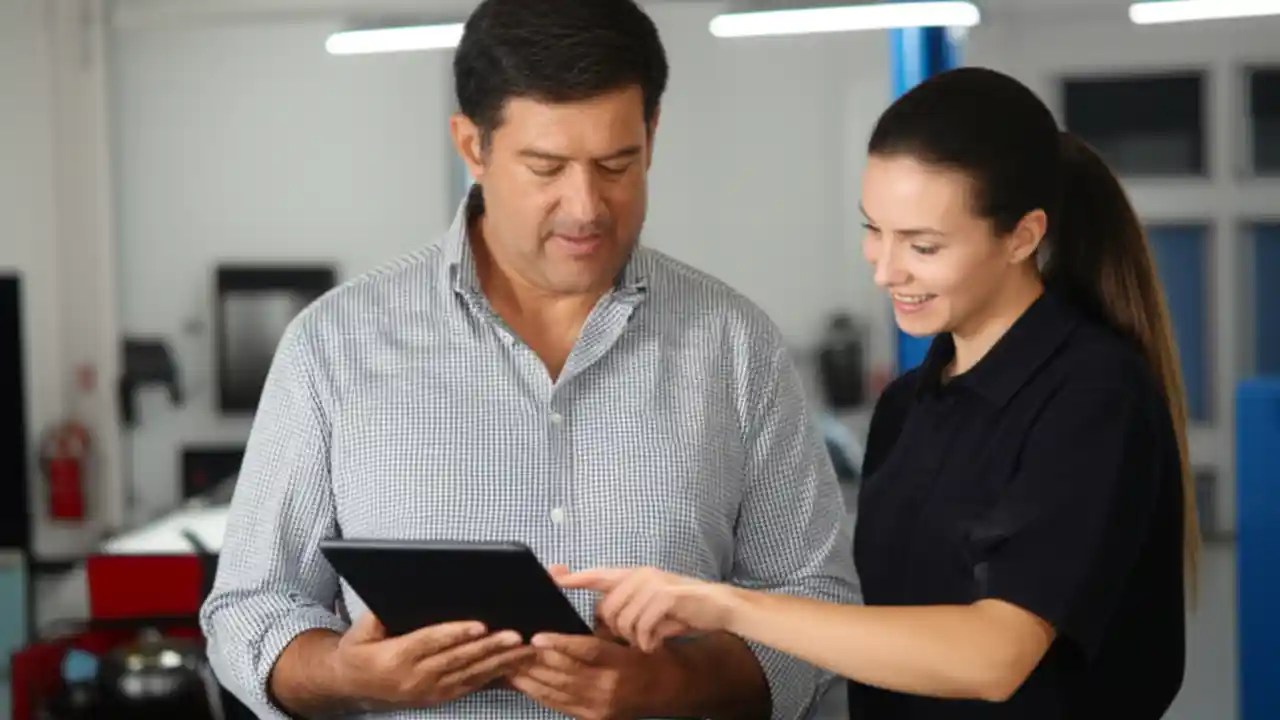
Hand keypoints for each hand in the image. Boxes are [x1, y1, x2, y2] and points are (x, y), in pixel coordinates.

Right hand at [330, 611, 534, 709]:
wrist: (351, 686)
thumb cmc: (359, 651)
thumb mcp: (360, 630)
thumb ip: (378, 614)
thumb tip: (399, 591)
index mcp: (395, 658)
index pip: (431, 642)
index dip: (457, 633)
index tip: (481, 624)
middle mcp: (415, 678)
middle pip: (458, 659)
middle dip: (490, 647)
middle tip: (517, 635)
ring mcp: (429, 691)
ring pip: (471, 675)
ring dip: (500, 663)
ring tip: (525, 649)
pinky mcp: (439, 697)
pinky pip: (471, 686)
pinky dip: (495, 675)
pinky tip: (515, 664)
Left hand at [508, 630, 674, 719]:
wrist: (672, 688)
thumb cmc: (647, 652)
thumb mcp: (629, 633)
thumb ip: (598, 623)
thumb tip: (563, 601)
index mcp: (622, 661)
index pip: (588, 651)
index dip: (561, 644)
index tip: (537, 636)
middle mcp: (610, 687)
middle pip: (565, 673)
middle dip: (534, 661)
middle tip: (510, 646)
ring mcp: (601, 707)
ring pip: (558, 691)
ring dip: (530, 678)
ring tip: (507, 664)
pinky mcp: (594, 719)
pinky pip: (560, 705)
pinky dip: (539, 693)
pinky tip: (522, 683)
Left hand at [556, 567, 740, 651]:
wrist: (720, 604)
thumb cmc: (684, 609)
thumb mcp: (652, 605)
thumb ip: (628, 608)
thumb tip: (603, 622)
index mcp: (634, 575)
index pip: (597, 575)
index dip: (574, 578)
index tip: (553, 576)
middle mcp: (640, 575)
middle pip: (606, 610)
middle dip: (617, 632)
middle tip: (637, 640)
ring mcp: (653, 584)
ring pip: (623, 622)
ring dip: (634, 639)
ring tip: (650, 642)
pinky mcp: (666, 596)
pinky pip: (642, 627)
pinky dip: (648, 642)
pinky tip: (657, 644)